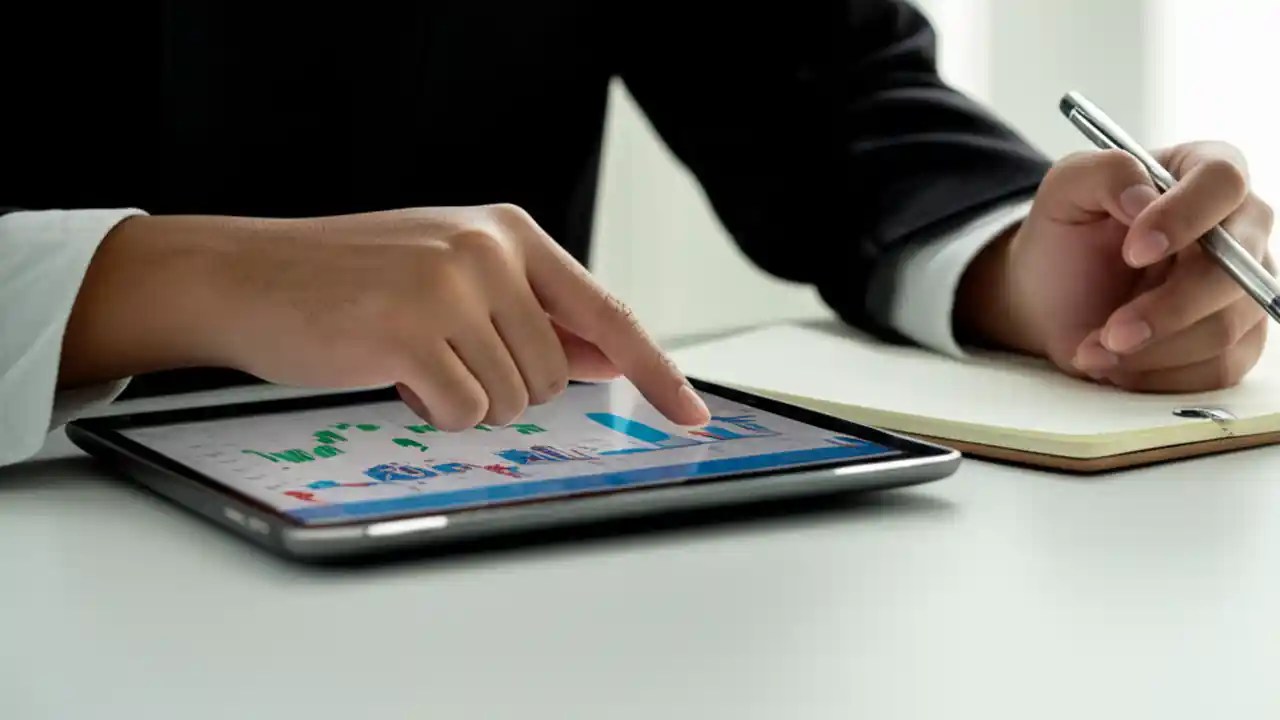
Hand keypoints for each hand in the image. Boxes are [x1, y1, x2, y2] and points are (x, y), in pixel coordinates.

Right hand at [60, 205, 710, 428]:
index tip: (688, 412)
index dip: (654, 369)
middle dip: (504, 387)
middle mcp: (489, 250)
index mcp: (509, 232)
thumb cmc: (353, 281)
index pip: (605, 312)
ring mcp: (451, 287)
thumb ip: (534, 313)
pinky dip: (430, 412)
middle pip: (554, 376)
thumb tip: (609, 360)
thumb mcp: (455, 276)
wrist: (249, 274)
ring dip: (463, 399)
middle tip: (443, 356)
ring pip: (512, 401)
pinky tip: (390, 372)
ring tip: (409, 356)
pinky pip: (461, 414)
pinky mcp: (411, 331)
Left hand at [958, 142, 1274, 390]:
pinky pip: (1215, 369)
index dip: (1184, 216)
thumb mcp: (1065, 190)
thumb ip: (1104, 172)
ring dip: (1152, 348)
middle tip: (1112, 329)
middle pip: (1237, 269)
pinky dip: (1155, 373)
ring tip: (1097, 344)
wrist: (1050, 298)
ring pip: (1224, 328)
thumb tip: (1144, 194)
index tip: (1133, 251)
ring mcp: (1243, 289)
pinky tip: (1115, 362)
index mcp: (1202, 173)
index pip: (1223, 182)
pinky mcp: (1237, 343)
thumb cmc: (1066, 236)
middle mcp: (1239, 229)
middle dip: (1169, 307)